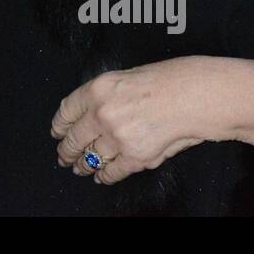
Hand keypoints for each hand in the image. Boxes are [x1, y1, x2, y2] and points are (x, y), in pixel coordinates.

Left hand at [51, 56, 229, 185]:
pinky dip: (104, 175)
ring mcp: (117, 137)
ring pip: (90, 157)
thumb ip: (104, 96)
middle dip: (66, 150)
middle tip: (63, 156)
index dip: (59, 125)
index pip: (66, 111)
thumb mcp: (125, 76)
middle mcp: (102, 113)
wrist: (196, 96)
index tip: (56, 132)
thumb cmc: (168, 81)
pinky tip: (100, 176)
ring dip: (82, 165)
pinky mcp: (135, 157)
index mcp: (97, 89)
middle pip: (74, 138)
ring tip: (79, 168)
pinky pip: (112, 171)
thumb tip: (89, 115)